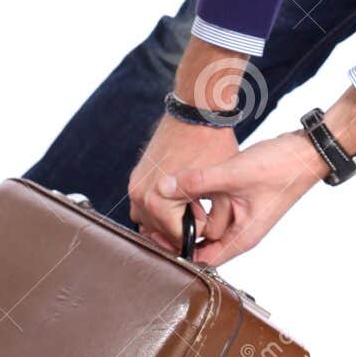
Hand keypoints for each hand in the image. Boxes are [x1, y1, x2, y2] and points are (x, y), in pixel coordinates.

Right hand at [128, 115, 240, 253]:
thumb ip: (213, 221)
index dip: (199, 232)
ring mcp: (135, 187)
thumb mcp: (220, 189)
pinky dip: (161, 207)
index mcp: (158, 204)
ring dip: (170, 221)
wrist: (197, 112)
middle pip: (160, 234)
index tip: (209, 215)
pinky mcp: (136, 177)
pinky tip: (181, 198)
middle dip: (183, 228)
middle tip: (203, 212)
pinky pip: (145, 205)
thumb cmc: (213, 148)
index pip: (178, 240)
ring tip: (192, 206)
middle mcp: (140, 197)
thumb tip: (209, 244)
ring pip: (150, 222)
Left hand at [154, 131, 329, 265]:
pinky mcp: (239, 199)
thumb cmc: (280, 168)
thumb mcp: (234, 174)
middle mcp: (239, 231)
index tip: (154, 237)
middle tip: (151, 219)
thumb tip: (165, 188)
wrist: (307, 151)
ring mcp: (240, 216)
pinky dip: (198, 198)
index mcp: (241, 238)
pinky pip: (212, 205)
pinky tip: (183, 185)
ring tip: (163, 201)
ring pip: (204, 222)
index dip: (177, 253)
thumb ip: (198, 181)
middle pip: (200, 243)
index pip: (201, 261)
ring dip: (186, 213)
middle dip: (177, 233)